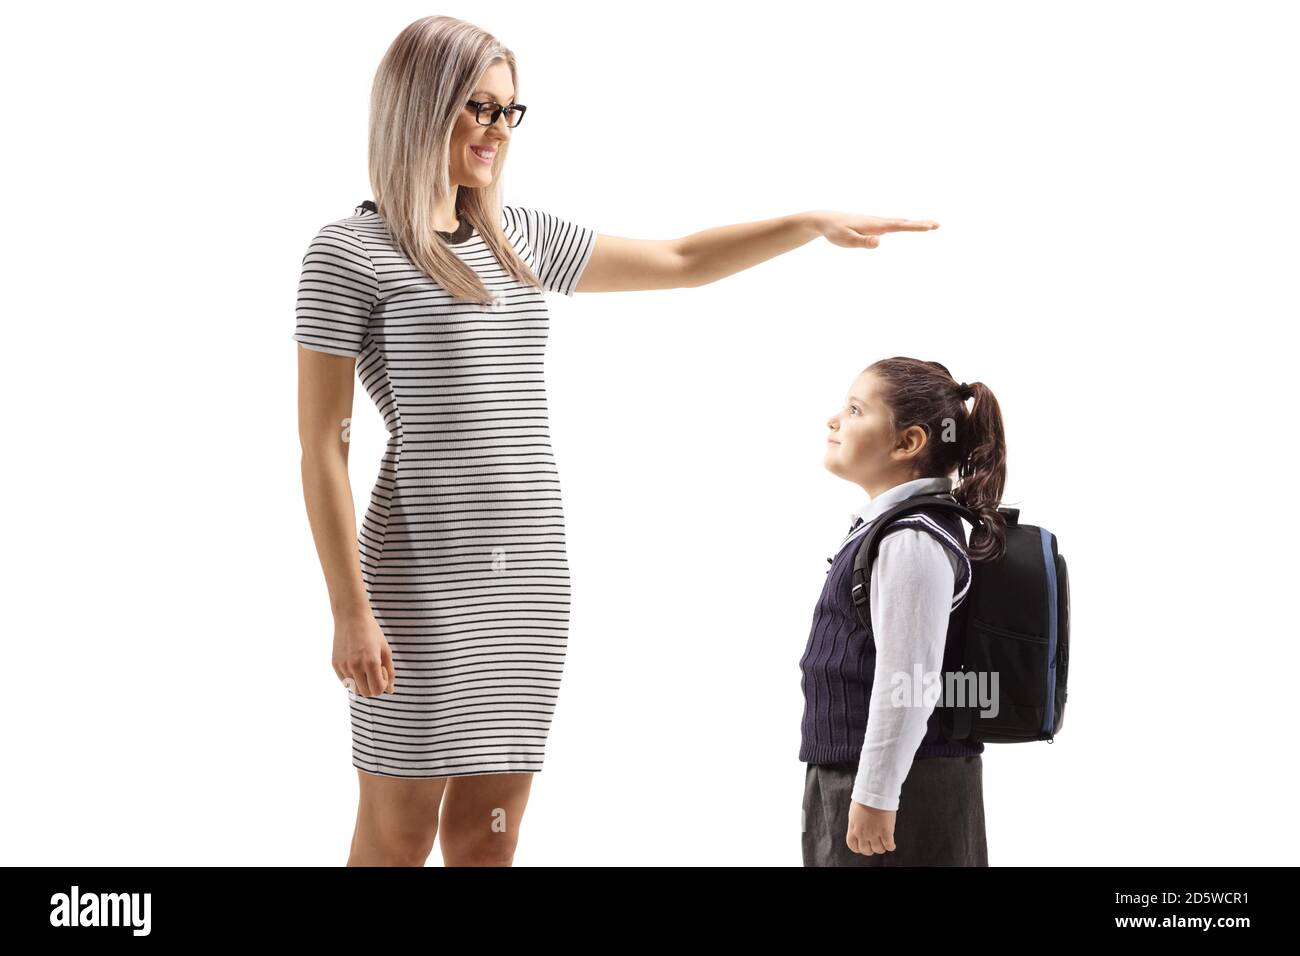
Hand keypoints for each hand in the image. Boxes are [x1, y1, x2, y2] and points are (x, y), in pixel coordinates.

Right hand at [332, 609, 395, 696]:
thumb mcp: (386, 650)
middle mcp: (355, 666)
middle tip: (375, 670)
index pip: (377, 690)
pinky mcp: (335, 664)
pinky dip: (352, 678)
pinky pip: (345, 681)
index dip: (383, 685)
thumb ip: (390, 672)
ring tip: (365, 667)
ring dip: (362, 683)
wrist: (351, 617)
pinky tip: (356, 664)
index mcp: (371, 662)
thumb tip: (390, 690)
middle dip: (373, 686)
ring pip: (354, 689)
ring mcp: (343, 666)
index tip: (382, 672)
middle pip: (366, 692)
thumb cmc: (372, 632)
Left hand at [810, 211, 938, 248]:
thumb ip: (863, 242)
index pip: (900, 226)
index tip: (930, 226)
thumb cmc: (834, 232)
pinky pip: (892, 224)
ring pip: (898, 222)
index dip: (916, 227)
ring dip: (914, 223)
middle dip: (920, 224)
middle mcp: (878, 222)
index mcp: (875, 225)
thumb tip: (880, 242)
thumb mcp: (846, 240)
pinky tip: (906, 225)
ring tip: (928, 225)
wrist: (825, 220)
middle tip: (937, 225)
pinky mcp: (872, 225)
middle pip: (903, 222)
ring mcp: (876, 223)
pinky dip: (904, 224)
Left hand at [846, 799, 896, 855]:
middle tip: (875, 844)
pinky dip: (891, 846)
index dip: (859, 848)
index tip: (863, 846)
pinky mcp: (886, 832)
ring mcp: (874, 833)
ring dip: (882, 847)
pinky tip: (892, 844)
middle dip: (871, 849)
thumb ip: (857, 823)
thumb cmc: (865, 798)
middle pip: (866, 850)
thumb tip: (860, 828)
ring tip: (884, 842)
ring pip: (878, 849)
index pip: (853, 845)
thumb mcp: (855, 813)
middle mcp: (862, 833)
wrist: (874, 792)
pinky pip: (889, 846)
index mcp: (853, 828)